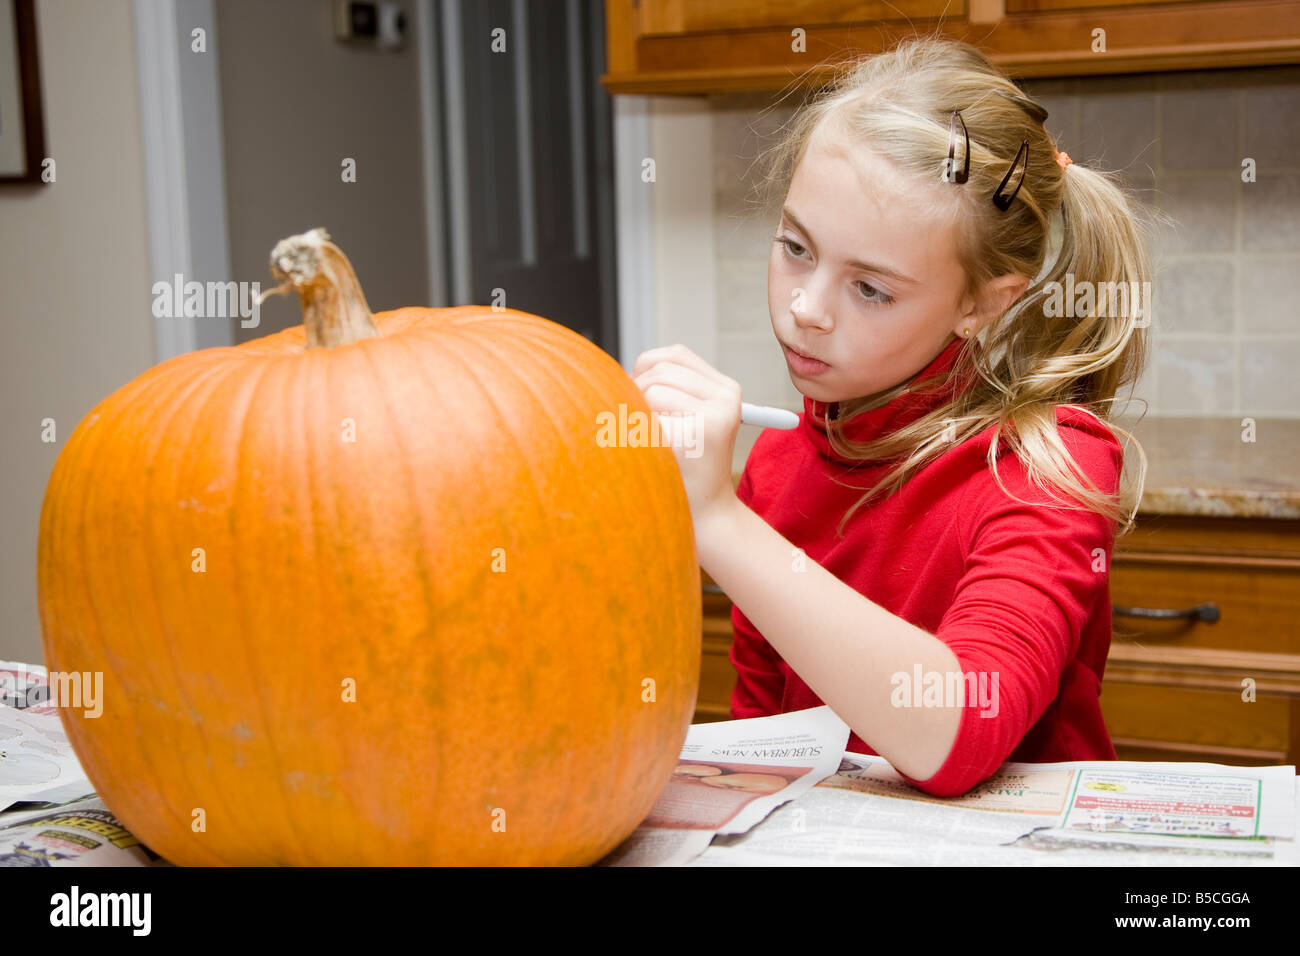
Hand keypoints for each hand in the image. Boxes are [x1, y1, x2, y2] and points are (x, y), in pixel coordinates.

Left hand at [632, 344, 740, 529]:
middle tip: (644, 429)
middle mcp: (726, 396)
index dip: (646, 374)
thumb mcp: (684, 419)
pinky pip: (647, 415)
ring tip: (652, 443)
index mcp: (725, 389)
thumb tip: (611, 371)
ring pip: (652, 389)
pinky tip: (653, 454)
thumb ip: (665, 388)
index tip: (646, 404)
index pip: (672, 355)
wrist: (704, 516)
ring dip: (638, 414)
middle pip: (658, 370)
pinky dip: (638, 432)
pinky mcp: (700, 433)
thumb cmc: (683, 467)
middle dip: (638, 393)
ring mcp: (716, 414)